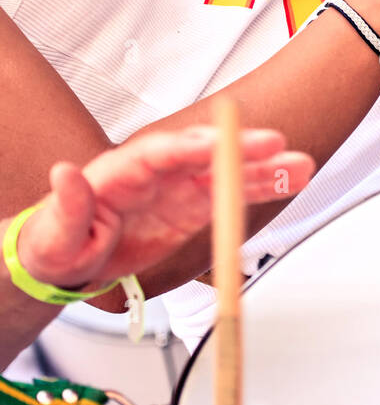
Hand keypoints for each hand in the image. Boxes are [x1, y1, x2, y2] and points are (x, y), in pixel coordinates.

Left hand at [15, 126, 314, 292]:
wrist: (68, 261)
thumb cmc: (58, 241)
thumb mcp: (53, 232)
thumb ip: (67, 205)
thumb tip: (65, 173)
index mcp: (122, 171)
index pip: (164, 152)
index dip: (197, 146)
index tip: (225, 144)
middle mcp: (156, 173)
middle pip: (204, 154)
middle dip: (241, 150)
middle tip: (279, 145)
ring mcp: (177, 189)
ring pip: (226, 173)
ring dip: (264, 169)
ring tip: (301, 167)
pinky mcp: (191, 209)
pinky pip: (232, 196)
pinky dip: (261, 190)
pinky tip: (291, 182)